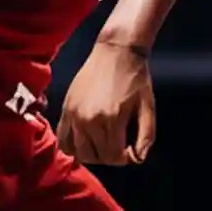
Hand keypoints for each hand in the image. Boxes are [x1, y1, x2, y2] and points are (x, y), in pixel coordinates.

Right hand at [56, 40, 155, 166]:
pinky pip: (63, 140)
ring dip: (93, 153)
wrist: (116, 52)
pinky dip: (73, 146)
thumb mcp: (148, 106)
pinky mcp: (65, 108)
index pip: (113, 157)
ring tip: (105, 142)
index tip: (131, 149)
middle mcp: (89, 120)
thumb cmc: (136, 78)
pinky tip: (87, 139)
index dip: (125, 158)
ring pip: (78, 152)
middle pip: (96, 157)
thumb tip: (139, 158)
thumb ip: (146, 134)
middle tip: (120, 144)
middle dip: (110, 157)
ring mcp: (74, 115)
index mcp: (111, 119)